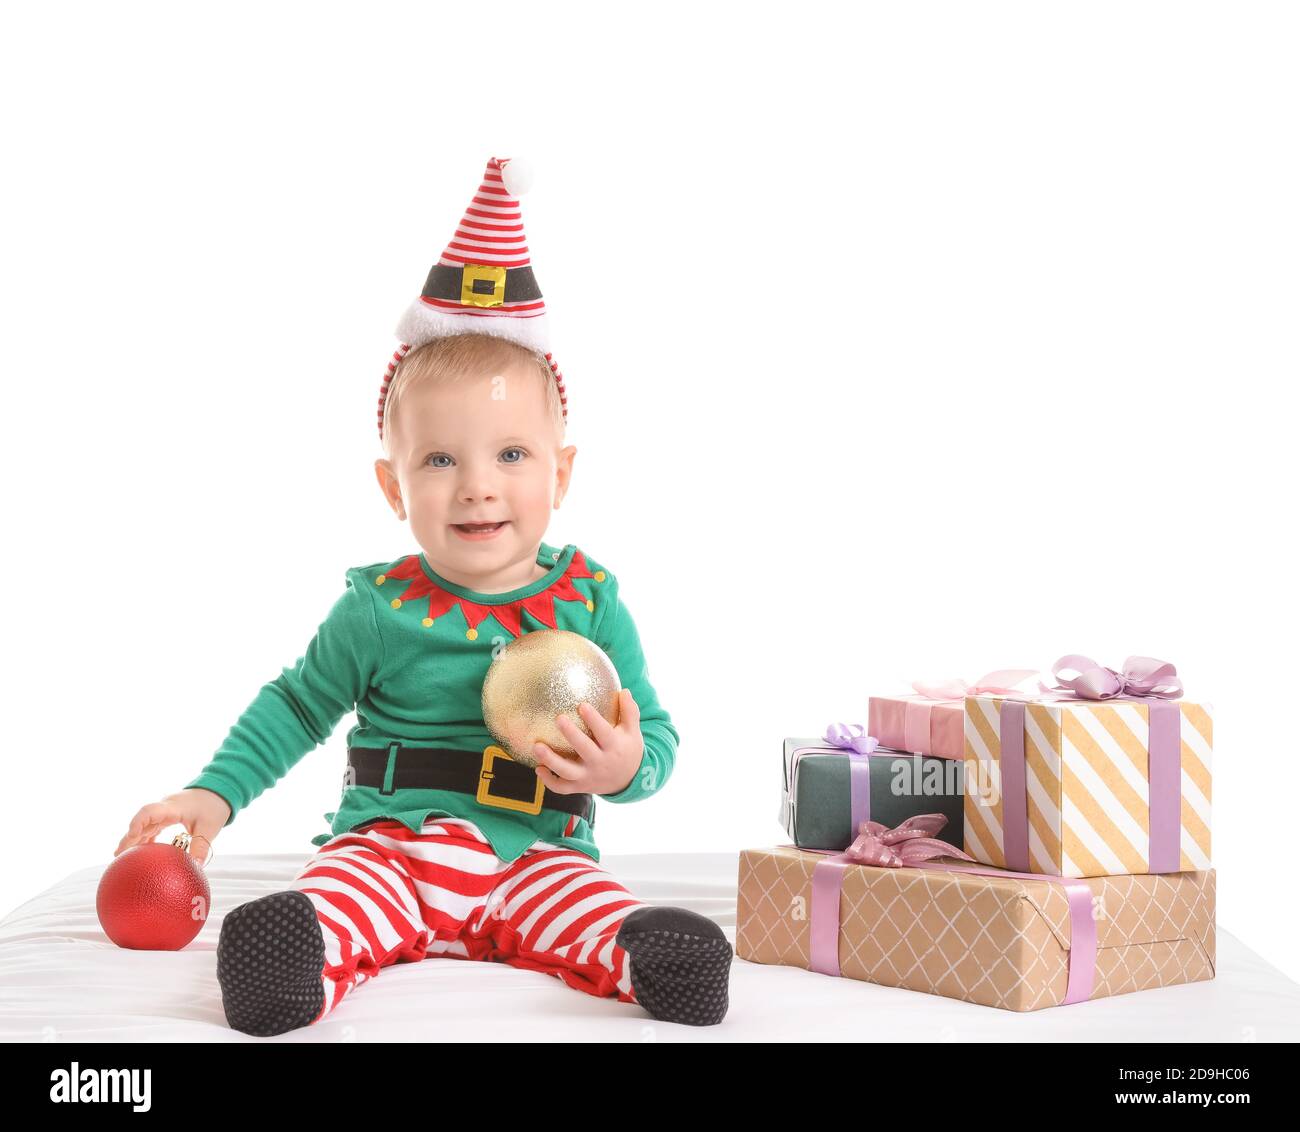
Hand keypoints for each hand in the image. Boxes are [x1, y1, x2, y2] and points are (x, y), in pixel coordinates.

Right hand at [114, 787, 230, 862]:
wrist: (219, 789)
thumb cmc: (214, 805)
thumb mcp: (210, 827)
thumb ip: (201, 846)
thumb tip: (195, 867)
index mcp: (173, 807)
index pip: (149, 812)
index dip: (138, 823)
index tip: (130, 836)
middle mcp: (165, 808)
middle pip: (142, 821)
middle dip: (129, 837)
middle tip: (118, 856)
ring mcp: (165, 811)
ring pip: (145, 825)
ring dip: (135, 839)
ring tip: (122, 857)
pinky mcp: (167, 815)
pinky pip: (152, 826)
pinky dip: (146, 838)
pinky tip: (142, 851)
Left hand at [532, 688, 643, 795]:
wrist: (627, 781)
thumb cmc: (627, 749)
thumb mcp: (633, 731)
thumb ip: (630, 711)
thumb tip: (625, 691)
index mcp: (614, 747)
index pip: (604, 733)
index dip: (593, 720)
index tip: (582, 705)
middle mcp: (600, 763)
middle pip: (584, 749)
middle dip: (571, 734)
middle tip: (558, 718)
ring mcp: (588, 777)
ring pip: (567, 771)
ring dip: (551, 760)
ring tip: (537, 746)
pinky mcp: (579, 787)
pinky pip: (562, 788)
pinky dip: (549, 781)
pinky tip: (538, 768)